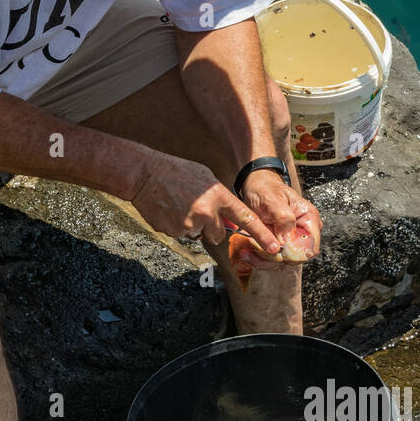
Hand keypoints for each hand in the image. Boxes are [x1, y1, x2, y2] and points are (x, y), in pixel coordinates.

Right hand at [128, 151, 281, 252]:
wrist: (144, 174)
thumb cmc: (177, 172)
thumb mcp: (207, 178)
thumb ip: (221, 199)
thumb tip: (231, 217)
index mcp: (219, 196)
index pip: (246, 220)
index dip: (262, 236)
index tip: (275, 248)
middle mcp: (207, 212)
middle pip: (218, 234)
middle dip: (211, 227)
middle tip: (196, 209)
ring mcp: (189, 223)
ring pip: (200, 235)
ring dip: (194, 226)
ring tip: (181, 206)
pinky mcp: (174, 231)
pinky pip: (183, 235)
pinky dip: (178, 226)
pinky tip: (170, 210)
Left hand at [235, 168, 321, 270]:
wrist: (256, 187)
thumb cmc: (266, 188)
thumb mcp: (272, 198)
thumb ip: (283, 217)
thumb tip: (286, 239)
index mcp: (309, 219)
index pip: (310, 248)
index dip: (294, 254)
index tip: (276, 250)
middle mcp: (304, 231)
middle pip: (295, 258)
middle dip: (274, 259)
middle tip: (253, 251)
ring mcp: (293, 240)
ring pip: (283, 262)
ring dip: (264, 261)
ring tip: (246, 254)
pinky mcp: (282, 245)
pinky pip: (274, 259)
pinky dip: (260, 259)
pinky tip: (248, 254)